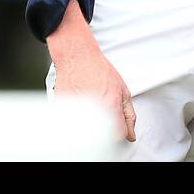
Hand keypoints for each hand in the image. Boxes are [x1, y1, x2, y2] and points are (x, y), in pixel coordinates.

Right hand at [47, 1, 135, 141]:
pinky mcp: (63, 112)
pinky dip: (76, 118)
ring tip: (90, 104)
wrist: (77, 57)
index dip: (118, 129)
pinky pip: (72, 124)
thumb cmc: (99, 70)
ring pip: (86, 132)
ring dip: (89, 124)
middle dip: (104, 128)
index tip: (115, 122)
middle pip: (102, 136)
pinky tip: (80, 103)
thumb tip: (131, 135)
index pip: (118, 135)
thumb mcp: (122, 90)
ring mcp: (76, 112)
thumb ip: (129, 115)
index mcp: (111, 107)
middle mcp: (94, 111)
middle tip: (101, 110)